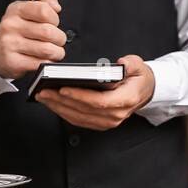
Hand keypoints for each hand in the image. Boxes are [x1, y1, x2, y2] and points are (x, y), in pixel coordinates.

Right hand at [0, 0, 66, 78]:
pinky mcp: (12, 61)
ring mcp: (9, 44)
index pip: (44, 10)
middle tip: (57, 40)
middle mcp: (11, 25)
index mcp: (17, 10)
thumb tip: (55, 6)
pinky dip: (47, 63)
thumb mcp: (29, 10)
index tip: (53, 23)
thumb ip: (46, 1)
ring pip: (47, 49)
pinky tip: (43, 59)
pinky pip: (40, 63)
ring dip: (56, 52)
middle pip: (48, 32)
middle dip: (59, 38)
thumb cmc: (18, 31)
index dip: (54, 18)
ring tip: (53, 51)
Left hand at [35, 54, 155, 130]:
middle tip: (44, 91)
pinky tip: (52, 103)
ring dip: (58, 108)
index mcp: (126, 100)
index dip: (79, 96)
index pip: (99, 101)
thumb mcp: (139, 66)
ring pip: (78, 117)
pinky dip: (63, 112)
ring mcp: (108, 121)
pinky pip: (79, 120)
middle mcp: (116, 114)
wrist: (144, 92)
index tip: (62, 89)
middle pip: (84, 110)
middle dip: (61, 101)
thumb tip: (120, 63)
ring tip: (43, 96)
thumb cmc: (138, 78)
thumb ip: (130, 64)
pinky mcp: (100, 123)